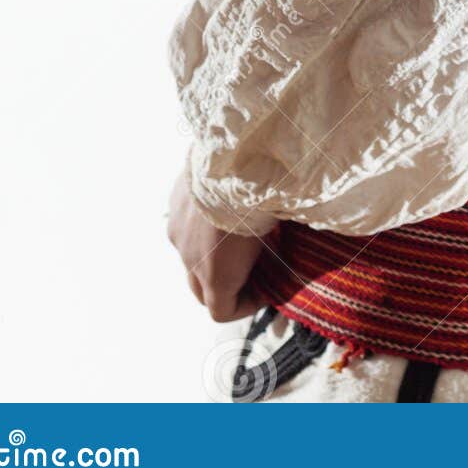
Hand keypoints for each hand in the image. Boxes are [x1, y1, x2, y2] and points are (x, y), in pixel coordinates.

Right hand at [166, 167, 271, 321]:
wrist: (235, 157)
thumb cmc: (264, 199)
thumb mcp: (278, 232)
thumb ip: (276, 252)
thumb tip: (292, 253)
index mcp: (217, 275)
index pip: (221, 311)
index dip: (246, 304)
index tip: (268, 288)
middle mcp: (191, 258)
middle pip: (200, 290)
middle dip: (226, 285)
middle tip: (255, 267)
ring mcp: (179, 230)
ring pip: (190, 256)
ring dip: (212, 254)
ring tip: (238, 235)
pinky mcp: (175, 204)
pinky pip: (185, 226)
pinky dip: (201, 226)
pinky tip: (222, 207)